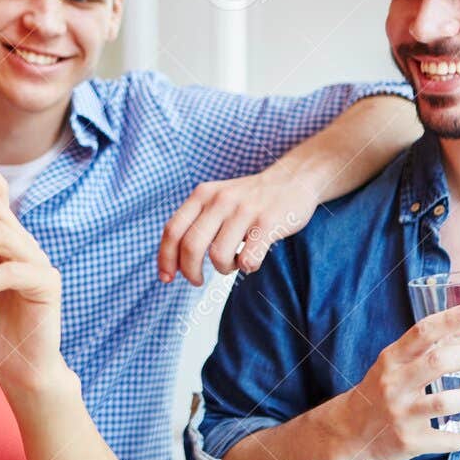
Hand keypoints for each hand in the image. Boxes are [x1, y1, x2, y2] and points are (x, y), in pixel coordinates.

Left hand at [157, 167, 318, 285]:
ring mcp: (245, 210)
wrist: (294, 178)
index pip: (172, 230)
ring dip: (224, 269)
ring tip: (233, 263)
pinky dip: (247, 267)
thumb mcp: (218, 198)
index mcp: (203, 194)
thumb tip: (174, 260)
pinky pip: (248, 259)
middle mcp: (221, 200)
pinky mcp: (268, 223)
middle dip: (190, 272)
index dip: (165, 258)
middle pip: (191, 247)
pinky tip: (252, 258)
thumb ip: (197, 220)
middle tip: (197, 281)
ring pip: (219, 256)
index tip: (166, 277)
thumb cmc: (251, 198)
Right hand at [340, 302, 459, 459]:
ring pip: (443, 402)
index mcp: (392, 359)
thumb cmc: (382, 390)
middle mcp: (394, 383)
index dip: (450, 319)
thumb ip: (431, 348)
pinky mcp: (408, 441)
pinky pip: (444, 439)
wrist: (350, 430)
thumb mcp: (397, 364)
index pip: (421, 332)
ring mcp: (400, 413)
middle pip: (437, 363)